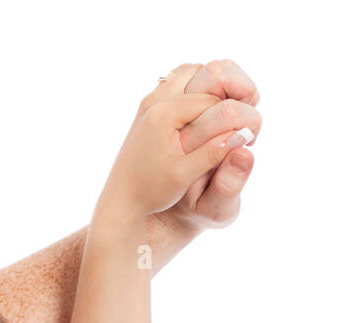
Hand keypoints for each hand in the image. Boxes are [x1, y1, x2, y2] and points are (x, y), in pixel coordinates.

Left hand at [95, 66, 254, 225]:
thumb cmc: (150, 193)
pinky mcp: (148, 109)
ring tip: (230, 105)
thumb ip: (213, 152)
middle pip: (204, 73)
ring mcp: (150, 103)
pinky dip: (197, 88)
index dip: (236, 110)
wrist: (120, 202)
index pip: (213, 98)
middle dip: (229, 86)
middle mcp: (154, 101)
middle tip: (248, 103)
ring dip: (213, 83)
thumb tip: (243, 133)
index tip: (249, 130)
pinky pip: (179, 83)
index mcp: (164, 114)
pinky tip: (209, 109)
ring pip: (191, 73)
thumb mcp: (183, 175)